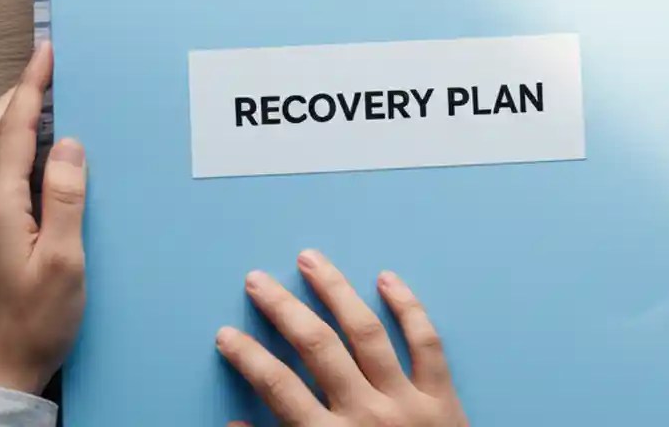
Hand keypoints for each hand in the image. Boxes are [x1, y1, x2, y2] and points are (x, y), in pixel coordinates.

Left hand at [0, 42, 86, 394]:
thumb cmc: (34, 323)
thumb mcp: (65, 261)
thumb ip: (66, 197)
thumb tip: (68, 144)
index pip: (12, 129)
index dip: (32, 87)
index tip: (45, 55)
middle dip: (17, 95)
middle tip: (47, 71)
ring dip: (10, 121)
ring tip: (43, 104)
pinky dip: (5, 148)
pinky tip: (30, 155)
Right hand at [217, 250, 468, 426]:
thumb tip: (235, 426)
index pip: (278, 388)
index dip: (249, 357)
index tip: (225, 334)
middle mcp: (367, 415)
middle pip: (317, 347)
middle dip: (283, 308)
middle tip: (257, 279)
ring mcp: (408, 403)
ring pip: (367, 332)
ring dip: (335, 291)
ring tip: (311, 259)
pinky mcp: (444, 399)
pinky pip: (427, 342)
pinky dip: (408, 307)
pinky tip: (387, 278)